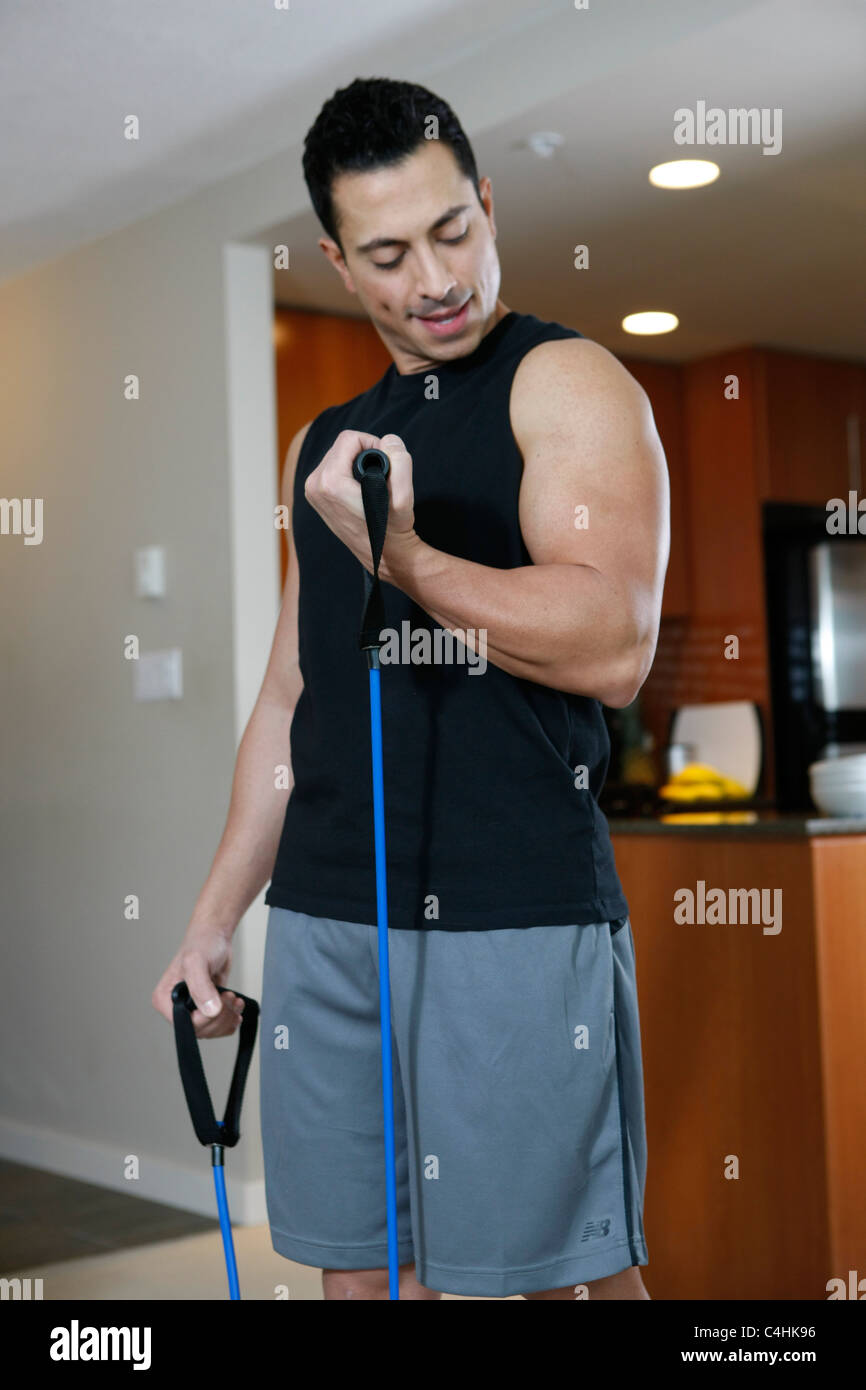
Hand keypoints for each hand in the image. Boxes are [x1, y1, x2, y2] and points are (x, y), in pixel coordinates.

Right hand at [151, 923, 244, 1039]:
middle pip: (200, 1031)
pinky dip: (231, 1019)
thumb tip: (210, 1011)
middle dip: (220, 1017)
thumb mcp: (197, 961)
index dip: (204, 1019)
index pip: (184, 1024)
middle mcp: (175, 1007)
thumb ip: (201, 987)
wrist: (215, 935)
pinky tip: (235, 1005)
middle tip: (228, 997)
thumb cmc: (202, 943)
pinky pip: (220, 1026)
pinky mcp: (207, 1008)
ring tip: (234, 999)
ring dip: (228, 1018)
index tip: (217, 1002)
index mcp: (164, 998)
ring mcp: (192, 1009)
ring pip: (212, 1031)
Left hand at [303, 429, 419, 582]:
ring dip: (356, 461)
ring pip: (336, 455)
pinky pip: (332, 468)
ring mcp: (312, 492)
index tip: (386, 463)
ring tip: (372, 483)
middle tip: (382, 474)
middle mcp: (314, 485)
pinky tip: (361, 487)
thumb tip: (388, 441)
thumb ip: (400, 461)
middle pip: (341, 446)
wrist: (383, 556)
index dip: (373, 443)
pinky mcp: (315, 496)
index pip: (349, 438)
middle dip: (364, 452)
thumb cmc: (393, 528)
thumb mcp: (404, 497)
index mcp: (330, 483)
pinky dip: (348, 471)